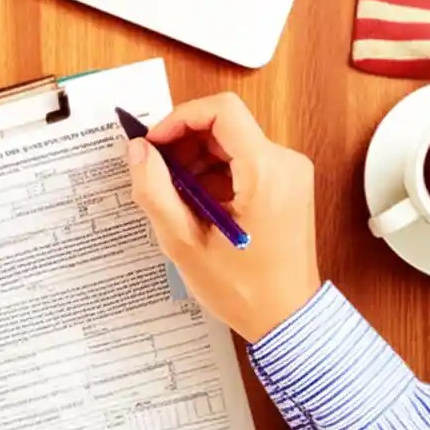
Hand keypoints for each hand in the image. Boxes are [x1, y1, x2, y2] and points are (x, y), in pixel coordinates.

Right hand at [127, 93, 320, 341]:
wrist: (287, 318)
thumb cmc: (243, 289)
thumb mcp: (184, 242)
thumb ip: (155, 190)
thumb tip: (139, 151)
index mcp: (265, 172)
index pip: (221, 111)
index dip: (180, 119)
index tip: (155, 144)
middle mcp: (285, 163)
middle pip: (225, 125)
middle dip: (184, 144)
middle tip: (157, 174)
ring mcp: (291, 172)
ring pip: (233, 142)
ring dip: (198, 160)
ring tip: (177, 198)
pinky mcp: (289, 183)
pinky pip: (245, 160)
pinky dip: (216, 173)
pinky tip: (199, 205)